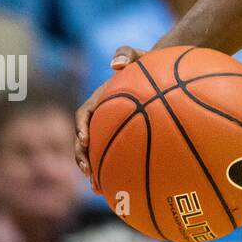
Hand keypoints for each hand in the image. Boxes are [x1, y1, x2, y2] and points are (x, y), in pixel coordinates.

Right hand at [74, 45, 143, 188]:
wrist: (160, 72)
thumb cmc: (146, 62)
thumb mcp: (137, 54)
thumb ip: (125, 53)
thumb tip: (115, 63)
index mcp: (99, 100)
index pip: (83, 115)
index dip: (81, 127)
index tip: (85, 139)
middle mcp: (101, 117)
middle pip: (84, 141)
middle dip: (82, 158)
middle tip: (88, 172)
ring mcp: (110, 129)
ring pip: (97, 153)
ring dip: (94, 171)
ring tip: (99, 188)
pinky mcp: (124, 138)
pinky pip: (116, 156)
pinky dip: (115, 170)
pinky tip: (123, 188)